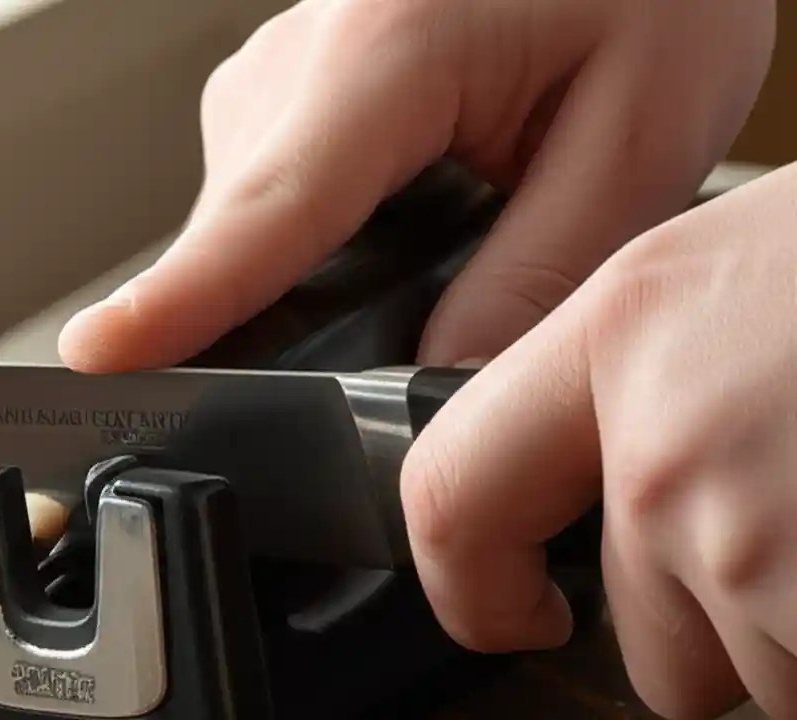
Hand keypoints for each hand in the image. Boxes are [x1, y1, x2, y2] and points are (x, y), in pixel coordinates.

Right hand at [56, 0, 773, 371]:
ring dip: (307, 281)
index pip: (265, 210)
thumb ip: (537, 271)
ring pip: (247, 222)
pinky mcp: (285, 91)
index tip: (95, 357)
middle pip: (241, 237)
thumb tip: (441, 381)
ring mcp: (279, 72)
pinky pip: (265, 198)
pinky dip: (310, 245)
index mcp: (386, 52)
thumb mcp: (639, 130)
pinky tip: (405, 231)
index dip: (178, 298)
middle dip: (282, 330)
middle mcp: (299, 57)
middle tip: (421, 326)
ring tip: (437, 253)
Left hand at [400, 162, 796, 718]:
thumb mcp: (745, 271)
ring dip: (783, 633)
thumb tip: (602, 459)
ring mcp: (741, 539)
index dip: (468, 583)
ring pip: (730, 669)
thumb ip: (648, 368)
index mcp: (626, 330)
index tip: (496, 612)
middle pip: (634, 626)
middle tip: (784, 544)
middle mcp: (662, 440)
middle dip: (700, 623)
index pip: (453, 487)